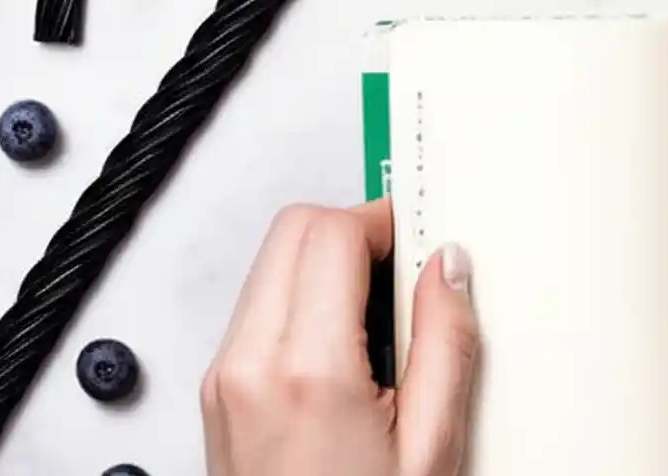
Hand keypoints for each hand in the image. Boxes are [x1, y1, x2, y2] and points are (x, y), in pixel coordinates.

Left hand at [202, 200, 477, 475]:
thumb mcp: (431, 447)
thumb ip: (446, 343)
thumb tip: (449, 270)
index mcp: (306, 371)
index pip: (331, 233)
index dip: (385, 220)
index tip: (421, 237)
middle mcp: (248, 364)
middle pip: (293, 230)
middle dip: (354, 229)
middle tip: (405, 264)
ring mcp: (224, 377)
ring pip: (272, 262)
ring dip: (328, 262)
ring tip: (383, 315)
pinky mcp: (219, 391)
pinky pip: (261, 307)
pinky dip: (305, 299)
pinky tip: (350, 344)